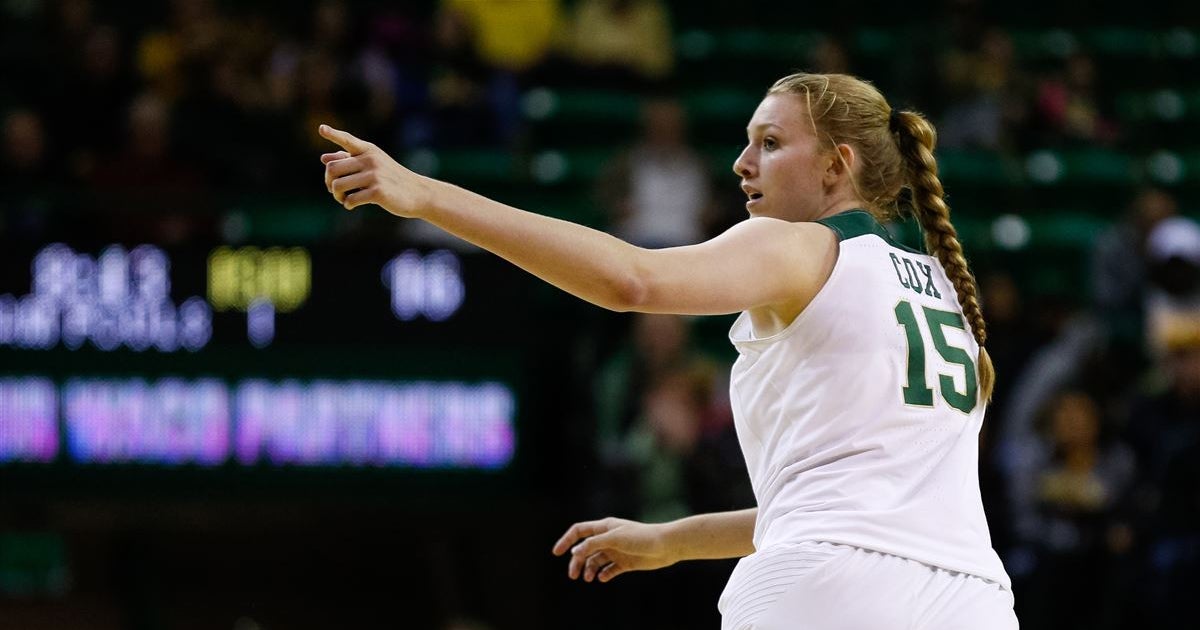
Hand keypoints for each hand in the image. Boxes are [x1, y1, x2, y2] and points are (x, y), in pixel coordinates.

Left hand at [318, 124, 434, 217]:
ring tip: (344, 199)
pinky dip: (348, 204)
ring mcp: (375, 175)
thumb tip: (324, 158)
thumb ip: (349, 160)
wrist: (417, 193)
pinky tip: (352, 205)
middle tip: (334, 190)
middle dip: (328, 182)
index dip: (333, 134)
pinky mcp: (378, 191)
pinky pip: (351, 199)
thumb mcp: (373, 165)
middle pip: (333, 169)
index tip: (321, 128)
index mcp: (368, 150)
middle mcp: (371, 160)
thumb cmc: (392, 178)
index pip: (347, 140)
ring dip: (337, 195)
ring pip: (338, 185)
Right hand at [552, 517, 676, 582]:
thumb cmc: (641, 537)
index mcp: (604, 527)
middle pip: (585, 550)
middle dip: (576, 562)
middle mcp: (608, 538)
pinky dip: (603, 574)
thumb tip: (575, 552)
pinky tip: (603, 578)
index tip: (556, 553)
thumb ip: (594, 544)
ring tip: (589, 578)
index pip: (579, 531)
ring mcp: (616, 551)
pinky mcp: (625, 563)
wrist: (666, 546)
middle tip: (573, 575)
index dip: (567, 541)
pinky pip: (609, 570)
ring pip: (595, 561)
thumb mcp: (615, 539)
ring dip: (589, 569)